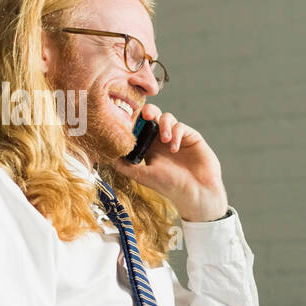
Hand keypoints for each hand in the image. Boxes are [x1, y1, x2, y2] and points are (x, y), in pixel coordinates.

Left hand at [109, 103, 228, 221]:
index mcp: (149, 148)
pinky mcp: (191, 137)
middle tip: (145, 116)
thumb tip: (109, 155)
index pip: (139, 127)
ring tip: (165, 139)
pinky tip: (174, 147)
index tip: (130, 121)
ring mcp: (177, 137)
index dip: (134, 121)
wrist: (196, 193)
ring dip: (163, 124)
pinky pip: (181, 126)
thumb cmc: (170, 187)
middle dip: (148, 112)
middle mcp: (162, 141)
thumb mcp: (144, 176)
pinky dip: (176, 133)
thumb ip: (126, 166)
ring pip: (166, 117)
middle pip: (153, 116)